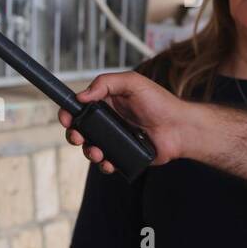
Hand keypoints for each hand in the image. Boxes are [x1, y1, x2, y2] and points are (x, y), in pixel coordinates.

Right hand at [57, 71, 190, 173]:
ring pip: (90, 148)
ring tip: (97, 152)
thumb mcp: (132, 82)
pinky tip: (108, 162)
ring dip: (88, 152)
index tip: (66, 118)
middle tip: (78, 137)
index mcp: (108, 102)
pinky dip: (104, 165)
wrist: (180, 128)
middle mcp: (109, 121)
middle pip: (80, 130)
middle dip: (74, 135)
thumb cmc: (159, 102)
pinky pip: (107, 163)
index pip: (80, 107)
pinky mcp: (124, 155)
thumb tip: (81, 96)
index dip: (69, 112)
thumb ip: (106, 83)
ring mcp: (116, 139)